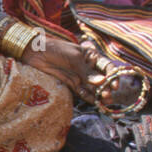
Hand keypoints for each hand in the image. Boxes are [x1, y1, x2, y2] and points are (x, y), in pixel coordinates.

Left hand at [23, 37, 141, 110]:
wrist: (36, 53)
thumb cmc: (56, 50)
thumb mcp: (74, 58)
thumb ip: (87, 71)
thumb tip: (102, 82)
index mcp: (91, 56)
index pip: (106, 67)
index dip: (113, 76)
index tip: (115, 85)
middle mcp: (87, 67)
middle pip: (101, 79)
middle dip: (106, 88)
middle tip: (108, 96)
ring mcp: (79, 76)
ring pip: (92, 87)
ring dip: (98, 94)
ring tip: (103, 101)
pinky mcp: (71, 84)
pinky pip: (81, 91)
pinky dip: (87, 96)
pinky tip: (92, 100)